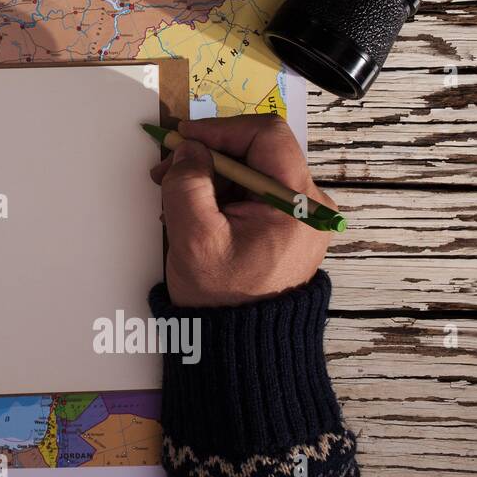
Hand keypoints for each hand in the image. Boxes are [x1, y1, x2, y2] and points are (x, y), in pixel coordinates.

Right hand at [150, 114, 334, 307]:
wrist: (244, 346)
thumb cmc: (222, 297)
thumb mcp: (194, 236)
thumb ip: (188, 183)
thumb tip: (190, 149)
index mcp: (299, 204)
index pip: (266, 135)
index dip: (220, 130)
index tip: (183, 140)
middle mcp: (310, 205)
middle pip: (257, 152)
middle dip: (208, 156)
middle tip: (166, 171)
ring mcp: (301, 217)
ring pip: (252, 171)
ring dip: (210, 176)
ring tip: (174, 197)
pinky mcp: (288, 227)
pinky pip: (253, 193)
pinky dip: (221, 193)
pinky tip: (194, 211)